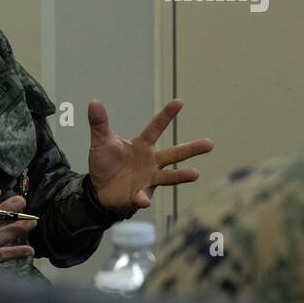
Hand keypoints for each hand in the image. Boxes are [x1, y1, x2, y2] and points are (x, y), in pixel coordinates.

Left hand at [86, 98, 213, 215]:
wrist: (99, 189)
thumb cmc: (105, 163)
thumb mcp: (100, 142)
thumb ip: (99, 124)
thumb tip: (94, 102)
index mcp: (142, 146)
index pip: (156, 128)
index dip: (166, 115)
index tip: (179, 102)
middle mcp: (151, 162)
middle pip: (174, 154)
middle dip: (191, 149)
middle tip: (210, 143)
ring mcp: (148, 179)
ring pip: (169, 177)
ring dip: (181, 176)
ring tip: (195, 174)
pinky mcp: (140, 194)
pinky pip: (143, 197)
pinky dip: (143, 199)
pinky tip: (143, 200)